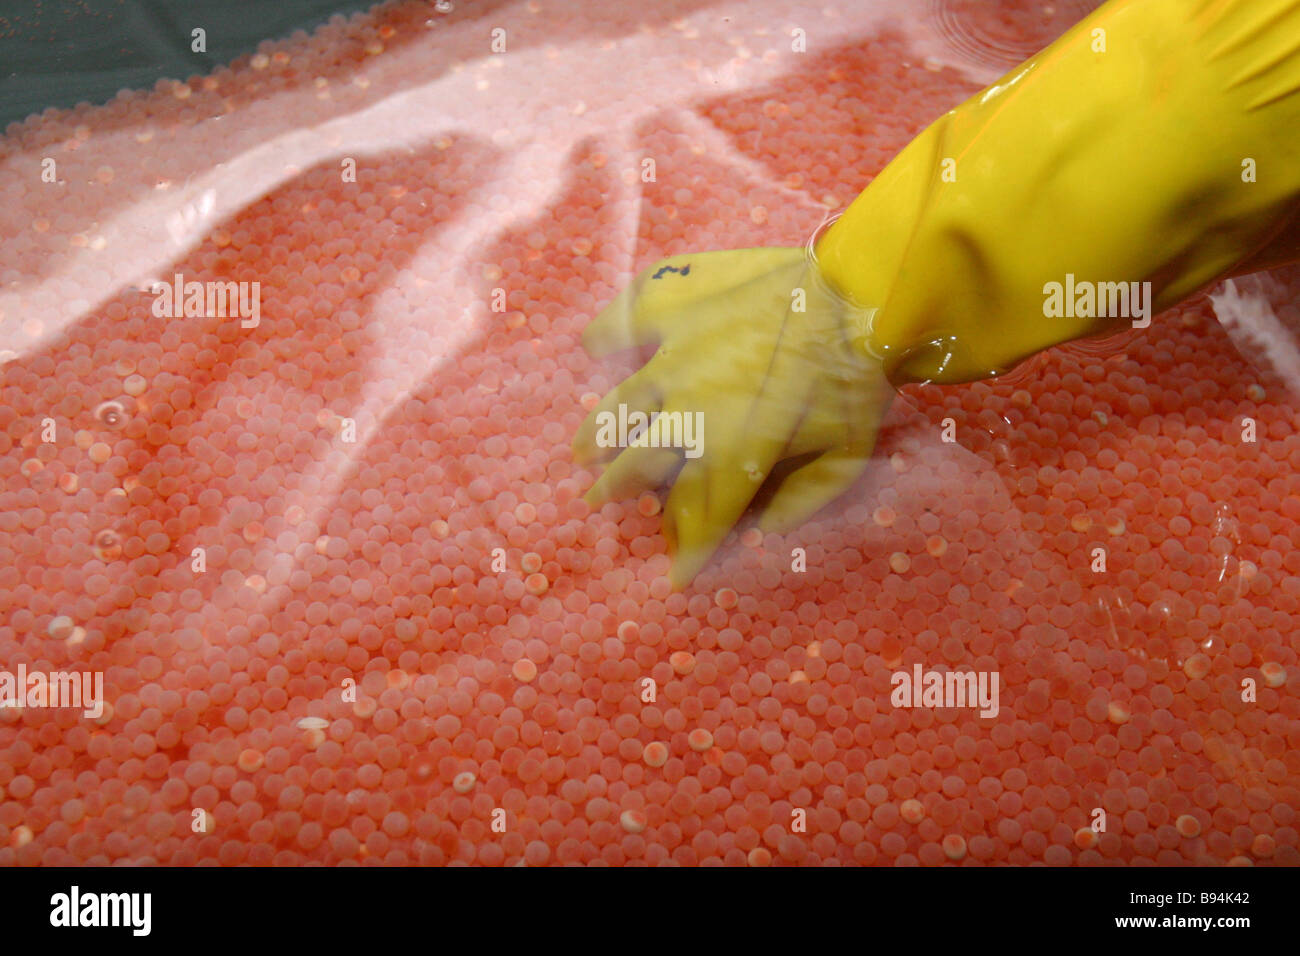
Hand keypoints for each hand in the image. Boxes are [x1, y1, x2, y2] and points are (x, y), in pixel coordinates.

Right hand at [573, 247, 893, 587]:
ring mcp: (676, 353)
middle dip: (617, 488)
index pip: (697, 513)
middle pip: (640, 461)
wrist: (859, 292)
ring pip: (622, 403)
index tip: (674, 574)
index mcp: (731, 453)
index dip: (686, 549)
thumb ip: (801, 500)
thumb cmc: (860, 380)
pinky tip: (593, 344)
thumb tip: (763, 530)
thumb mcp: (846, 458)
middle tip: (597, 500)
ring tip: (581, 450)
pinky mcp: (678, 302)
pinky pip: (628, 318)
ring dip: (598, 432)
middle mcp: (689, 409)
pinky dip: (606, 334)